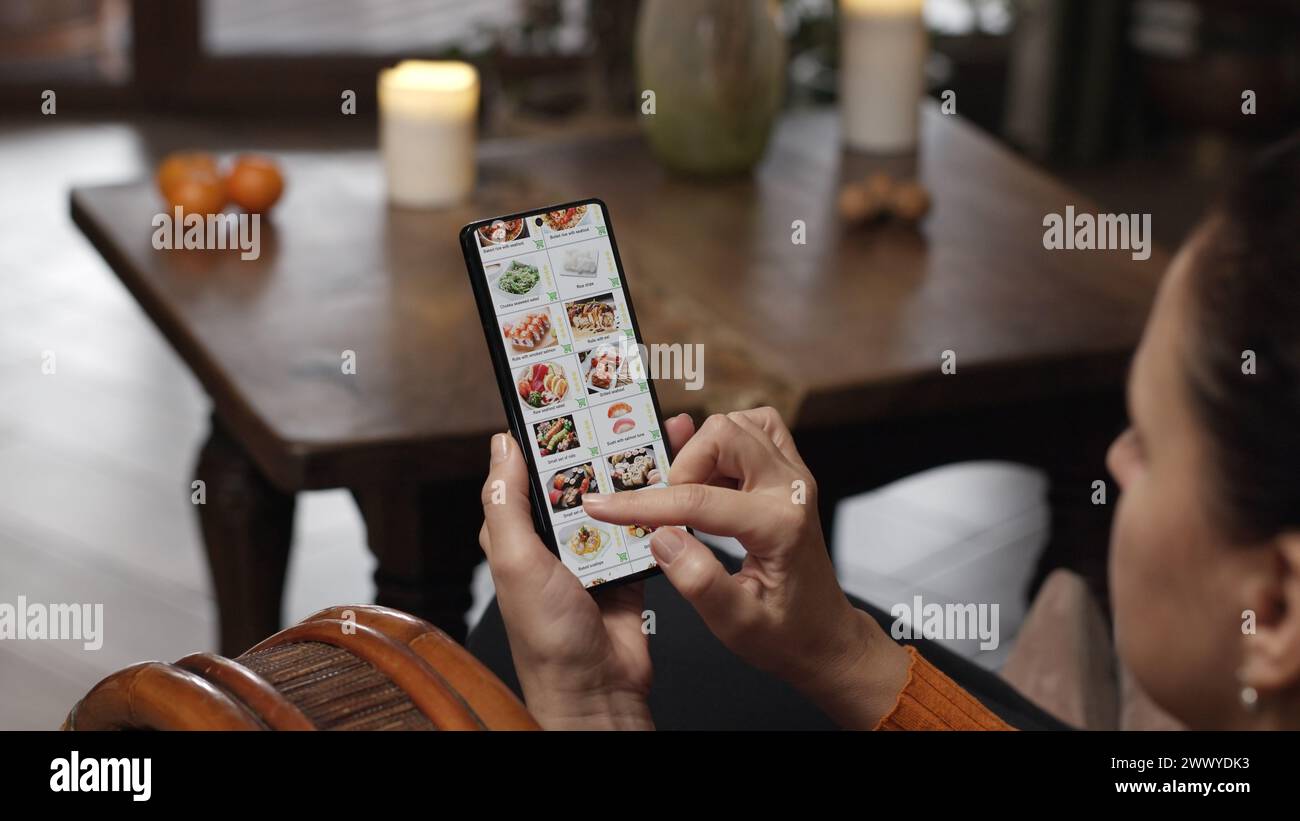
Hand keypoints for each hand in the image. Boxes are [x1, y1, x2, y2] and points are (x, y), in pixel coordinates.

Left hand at [478, 414, 695, 729]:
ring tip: (660, 434)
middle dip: (604, 444)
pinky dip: (661, 507)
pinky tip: (676, 481)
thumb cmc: (547, 637)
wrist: (598, 690)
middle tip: (627, 406)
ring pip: (619, 498)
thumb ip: (506, 503)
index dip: (548, 434)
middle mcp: (557, 539)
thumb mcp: (516, 562)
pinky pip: (647, 527)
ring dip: (638, 472)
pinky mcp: (631, 567)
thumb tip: (501, 444)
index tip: (568, 396)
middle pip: (583, 477)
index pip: (532, 470)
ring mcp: (596, 552)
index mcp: (522, 532)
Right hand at [581, 408, 911, 727]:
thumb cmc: (784, 633)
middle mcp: (792, 489)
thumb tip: (660, 536)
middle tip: (667, 509)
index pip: (697, 500)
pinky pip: (753, 428)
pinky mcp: (790, 471)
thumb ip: (699, 582)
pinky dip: (723, 444)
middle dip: (681, 467)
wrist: (824, 634)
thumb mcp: (737, 625)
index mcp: (779, 526)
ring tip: (688, 497)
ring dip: (701, 454)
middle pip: (723, 435)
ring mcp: (794, 474)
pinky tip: (709, 480)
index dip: (640, 503)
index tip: (599, 506)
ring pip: (736, 424)